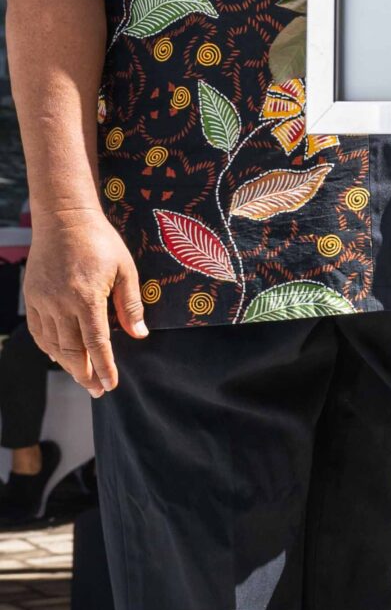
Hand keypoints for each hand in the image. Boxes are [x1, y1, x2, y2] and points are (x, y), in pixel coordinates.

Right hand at [24, 205, 146, 395]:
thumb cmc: (100, 242)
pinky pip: (39, 331)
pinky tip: (60, 357)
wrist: (63, 219)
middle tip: (97, 390)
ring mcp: (43, 301)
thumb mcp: (125, 270)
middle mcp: (60, 303)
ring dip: (67, 365)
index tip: (110, 384)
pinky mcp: (32, 296)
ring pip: (52, 344)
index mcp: (86, 297)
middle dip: (85, 374)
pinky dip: (49, 348)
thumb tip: (139, 334)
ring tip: (83, 379)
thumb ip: (130, 304)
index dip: (104, 367)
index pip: (96, 342)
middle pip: (71, 350)